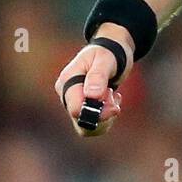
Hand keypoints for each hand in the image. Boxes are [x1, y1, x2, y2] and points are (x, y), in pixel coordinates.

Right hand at [53, 23, 134, 137]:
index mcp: (67, 82)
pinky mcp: (84, 109)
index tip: (113, 102)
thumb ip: (98, 76)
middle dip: (103, 114)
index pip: (75, 109)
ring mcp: (74, 103)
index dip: (96, 111)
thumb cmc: (108, 53)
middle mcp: (66, 95)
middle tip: (114, 96)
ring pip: (87, 128)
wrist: (112, 53)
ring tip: (113, 95)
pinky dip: (107, 117)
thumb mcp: (104, 59)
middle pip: (81, 121)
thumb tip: (92, 95)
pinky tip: (112, 100)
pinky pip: (94, 126)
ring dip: (106, 117)